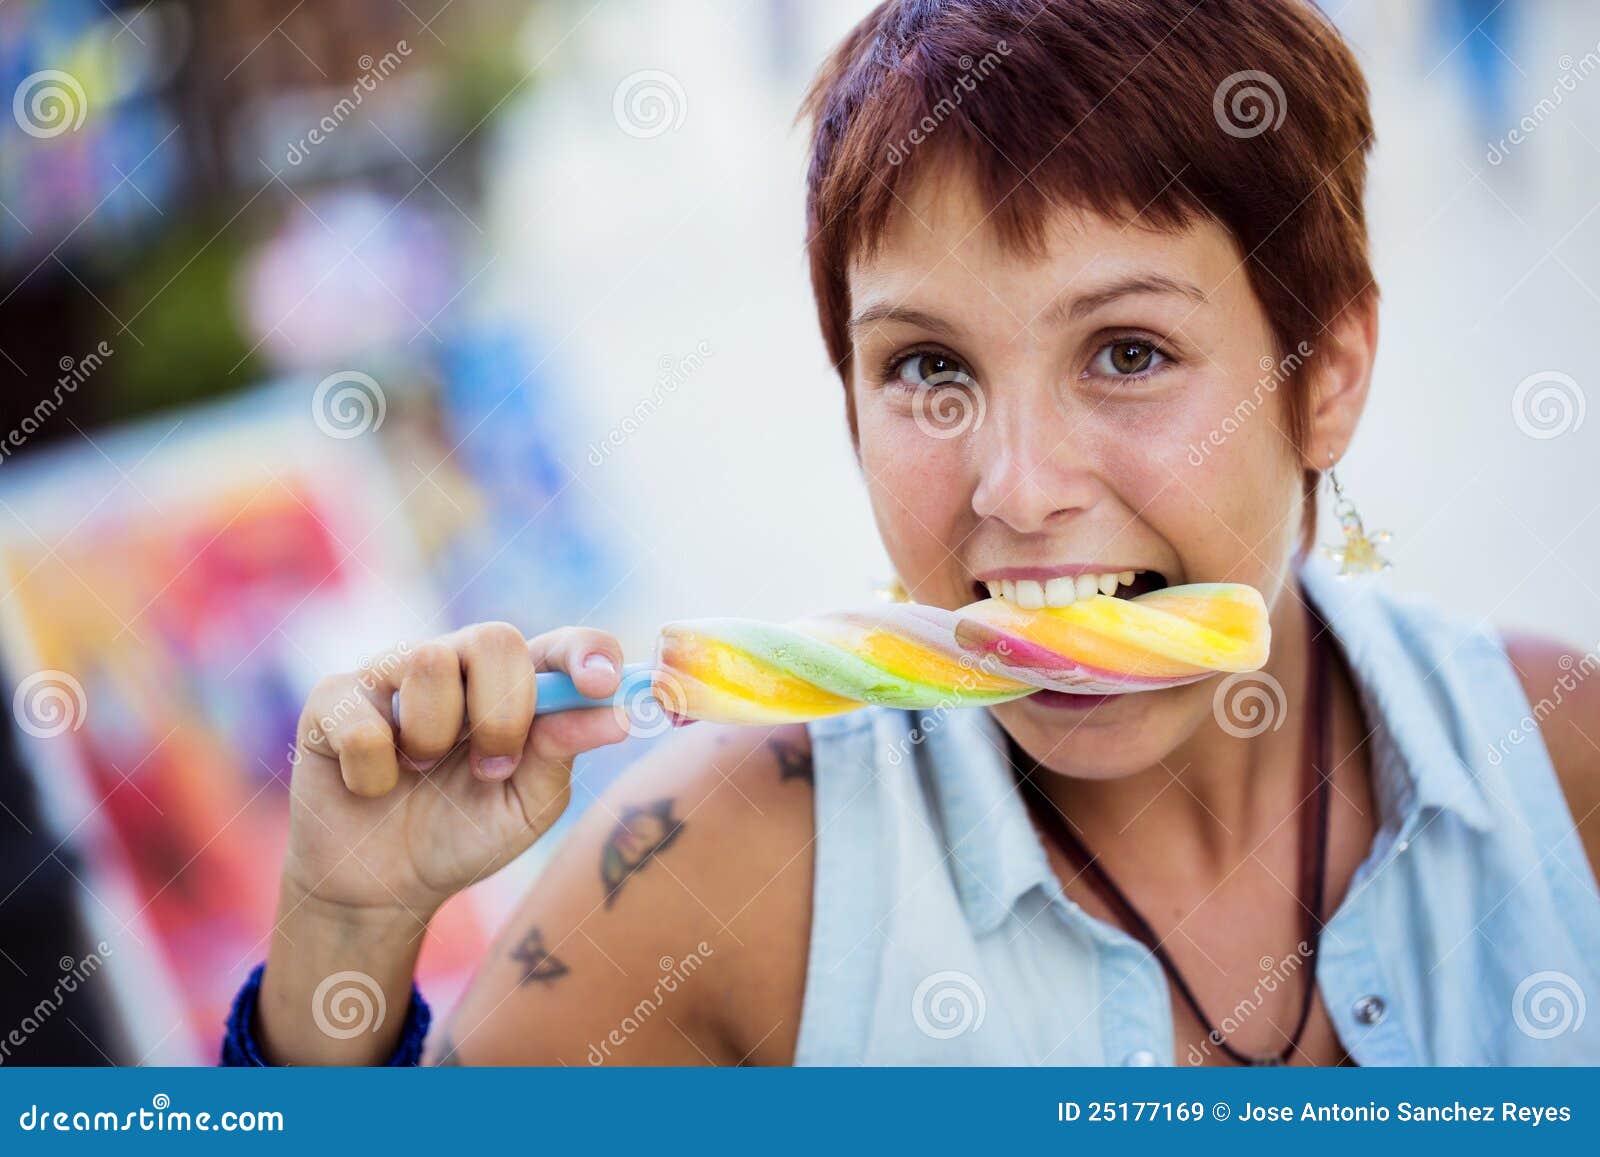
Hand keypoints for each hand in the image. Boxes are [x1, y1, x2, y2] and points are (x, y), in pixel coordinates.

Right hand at [284, 622, 629, 916]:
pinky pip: (364, 722)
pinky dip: (375, 774)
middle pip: (496, 637)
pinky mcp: (332, 698)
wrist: (382, 885)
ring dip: (434, 739)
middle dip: (504, 710)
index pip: (561, 644)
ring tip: (422, 774)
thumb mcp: (525, 806)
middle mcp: (457, 664)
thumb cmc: (463, 834)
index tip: (601, 683)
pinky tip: (371, 786)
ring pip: (428, 662)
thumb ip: (560, 754)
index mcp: (515, 686)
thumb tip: (614, 716)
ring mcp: (391, 674)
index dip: (586, 651)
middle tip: (492, 766)